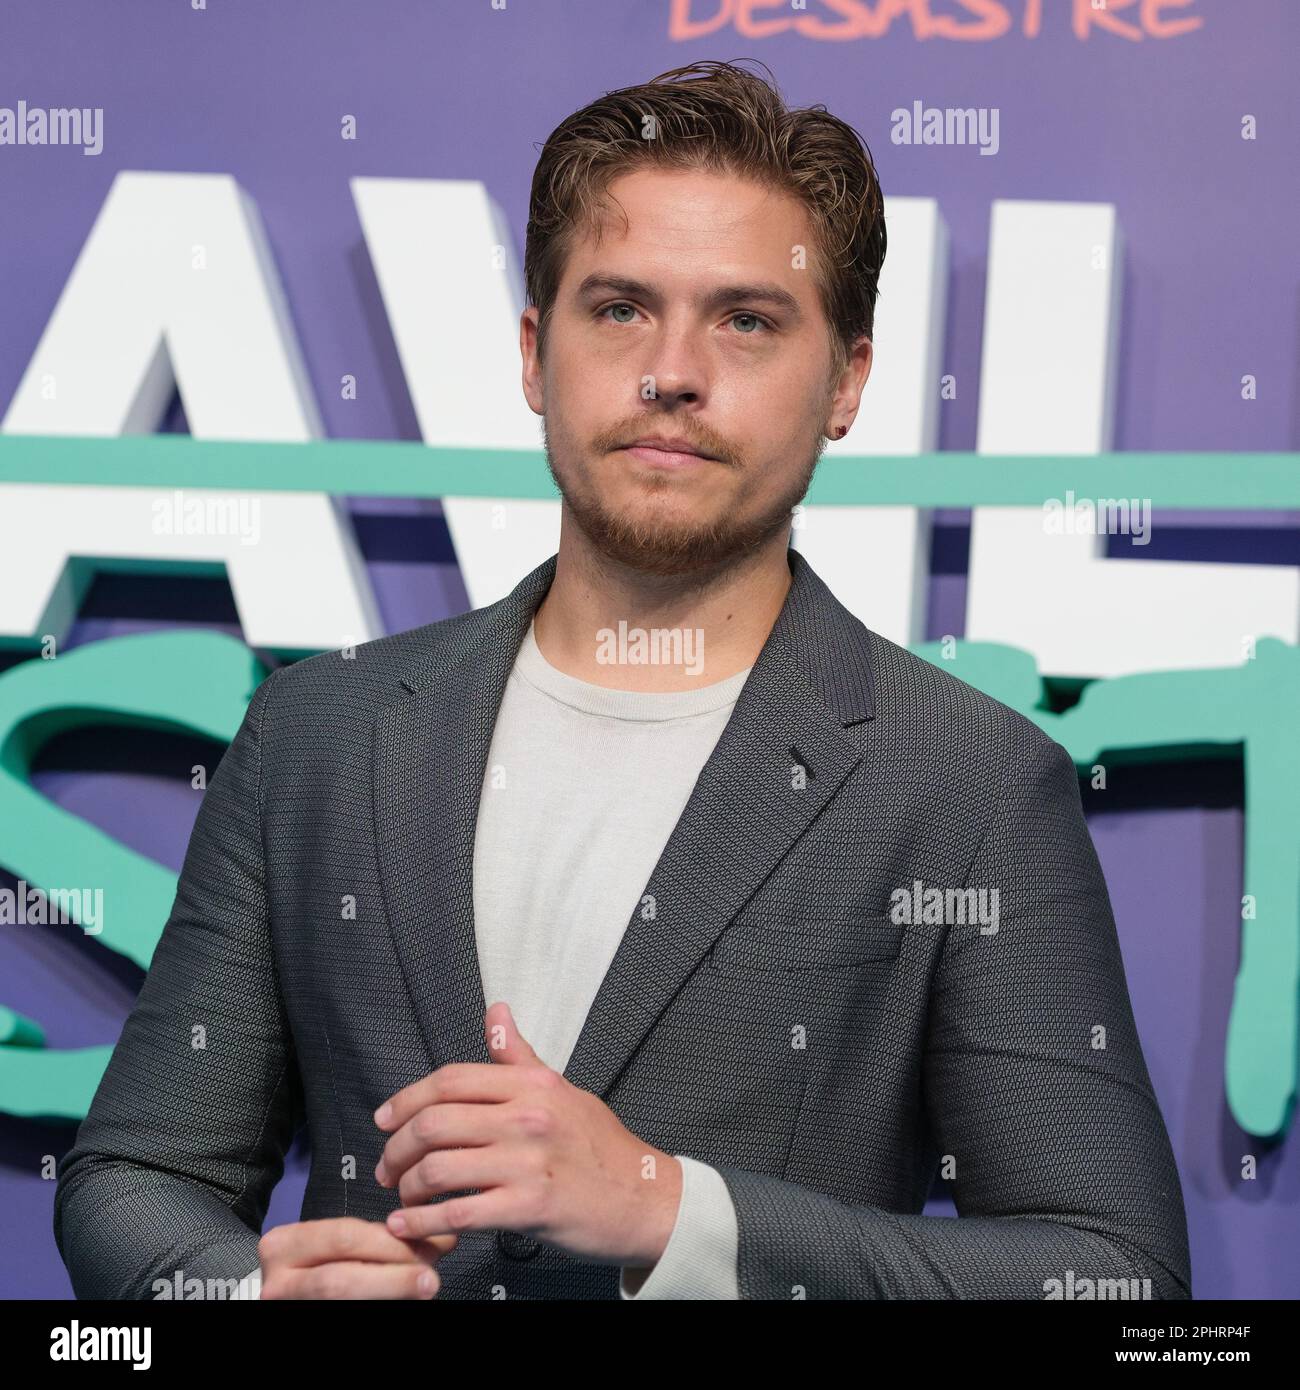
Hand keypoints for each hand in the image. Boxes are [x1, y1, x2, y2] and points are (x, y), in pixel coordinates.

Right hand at [257, 1216, 457, 1299]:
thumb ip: (378, 1239)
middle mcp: (278, 1281)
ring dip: (390, 1290)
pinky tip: (403, 1301)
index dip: (392, 1241)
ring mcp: (288, 1306)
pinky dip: (379, 1304)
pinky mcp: (298, 1322)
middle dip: (392, 1274)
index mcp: (285, 1245)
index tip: (431, 1243)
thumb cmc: (316, 1266)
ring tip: (423, 1287)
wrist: (289, 1295)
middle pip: (340, 1277)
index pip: (344, 1237)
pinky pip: (343, 1312)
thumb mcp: (337, 1245)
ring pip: (340, 1298)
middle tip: (430, 1275)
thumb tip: (435, 1239)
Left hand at [372, 1001, 681, 1267]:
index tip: (385, 1118)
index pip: (450, 1080)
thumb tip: (496, 1012)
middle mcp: (527, 1118)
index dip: (406, 1099)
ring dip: (407, 1186)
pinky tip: (410, 1225)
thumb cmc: (602, 1148)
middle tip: (388, 1165)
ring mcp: (528, 1162)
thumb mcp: (561, 1091)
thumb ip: (519, 1057)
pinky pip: (459, 1212)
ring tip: (402, 1197)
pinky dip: (424, 1221)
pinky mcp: (529, 1207)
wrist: (645, 1199)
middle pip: (434, 1122)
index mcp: (532, 1086)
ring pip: (439, 1168)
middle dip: (396, 1147)